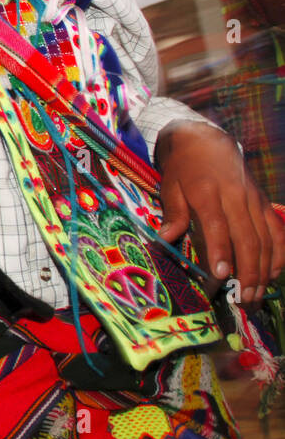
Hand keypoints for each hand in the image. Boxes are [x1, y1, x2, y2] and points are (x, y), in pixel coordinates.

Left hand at [155, 121, 284, 301]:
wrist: (205, 139)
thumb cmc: (183, 167)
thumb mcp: (169, 185)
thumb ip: (173, 212)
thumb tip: (165, 238)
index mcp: (207, 191)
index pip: (217, 225)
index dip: (220, 251)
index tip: (220, 276)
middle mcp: (235, 196)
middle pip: (247, 237)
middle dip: (247, 271)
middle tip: (243, 299)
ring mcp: (254, 200)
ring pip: (266, 238)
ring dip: (264, 269)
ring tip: (257, 295)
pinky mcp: (263, 202)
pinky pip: (277, 230)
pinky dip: (279, 253)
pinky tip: (273, 274)